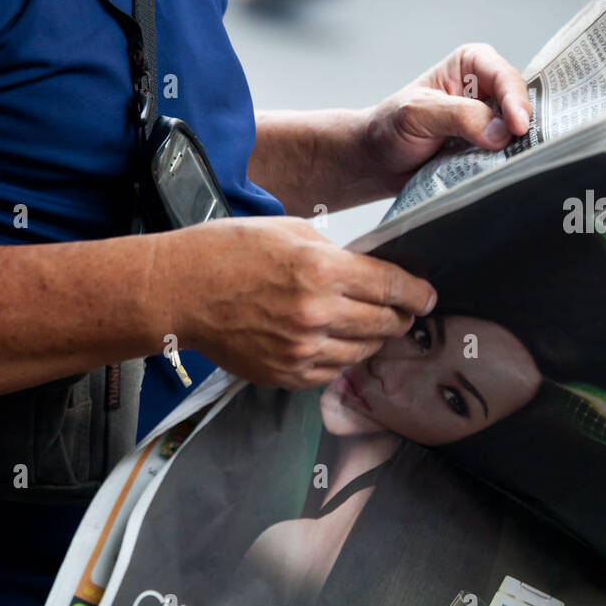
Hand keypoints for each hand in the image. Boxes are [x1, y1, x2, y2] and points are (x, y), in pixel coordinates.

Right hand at [160, 215, 436, 389]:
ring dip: (374, 339)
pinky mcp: (285, 375)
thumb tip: (367, 270)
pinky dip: (343, 358)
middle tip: (406, 312)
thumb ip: (334, 253)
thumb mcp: (290, 231)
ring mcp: (301, 350)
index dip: (417, 293)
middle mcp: (316, 314)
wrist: (178, 290)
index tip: (427, 296)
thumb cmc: (228, 250)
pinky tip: (338, 342)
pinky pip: (333, 372)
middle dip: (402, 317)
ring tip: (373, 326)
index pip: (391, 286)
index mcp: (321, 269)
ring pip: (363, 352)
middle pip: (385, 323)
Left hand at [362, 43, 531, 193]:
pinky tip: (507, 171)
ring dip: (519, 148)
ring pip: (520, 133)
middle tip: (528, 145)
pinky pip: (509, 156)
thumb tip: (500, 132)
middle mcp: (486, 89)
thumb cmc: (390, 126)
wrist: (377, 161)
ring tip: (520, 160)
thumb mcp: (418, 113)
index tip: (518, 127)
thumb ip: (459, 116)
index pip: (504, 77)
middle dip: (524, 125)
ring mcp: (491, 122)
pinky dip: (509, 164)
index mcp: (471, 64)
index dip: (515, 100)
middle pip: (521, 104)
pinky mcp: (490, 150)